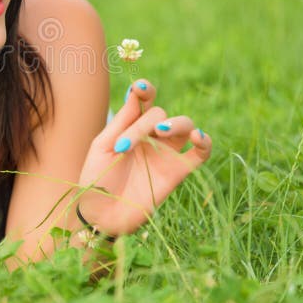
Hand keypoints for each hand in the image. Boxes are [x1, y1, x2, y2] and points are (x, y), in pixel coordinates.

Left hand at [76, 79, 211, 234]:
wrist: (100, 214)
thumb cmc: (97, 178)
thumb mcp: (103, 146)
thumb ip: (122, 121)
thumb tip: (136, 91)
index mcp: (129, 126)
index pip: (144, 100)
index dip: (145, 90)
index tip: (140, 88)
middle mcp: (150, 136)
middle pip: (161, 114)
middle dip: (145, 123)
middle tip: (126, 145)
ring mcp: (166, 153)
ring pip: (185, 126)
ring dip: (177, 123)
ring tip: (161, 131)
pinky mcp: (178, 172)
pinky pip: (200, 154)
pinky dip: (204, 142)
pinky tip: (198, 137)